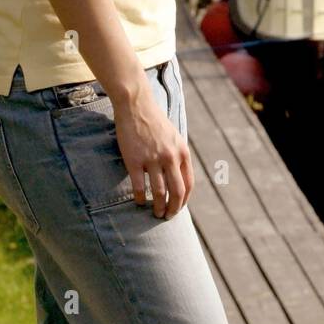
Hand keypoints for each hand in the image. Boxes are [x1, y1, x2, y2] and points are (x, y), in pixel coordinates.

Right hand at [112, 90, 193, 218]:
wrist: (137, 106)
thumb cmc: (155, 122)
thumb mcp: (174, 138)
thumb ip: (178, 156)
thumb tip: (179, 179)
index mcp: (182, 152)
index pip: (188, 183)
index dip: (184, 200)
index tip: (178, 208)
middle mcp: (170, 157)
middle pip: (177, 191)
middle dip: (174, 208)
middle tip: (167, 217)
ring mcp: (152, 159)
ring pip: (159, 192)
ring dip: (158, 207)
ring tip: (155, 213)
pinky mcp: (134, 160)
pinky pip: (139, 186)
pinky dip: (140, 198)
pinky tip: (140, 202)